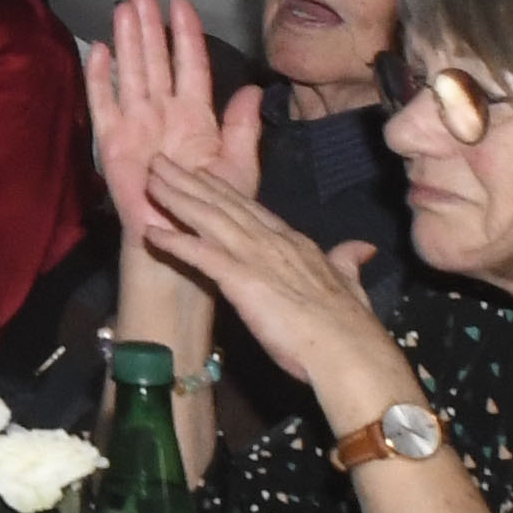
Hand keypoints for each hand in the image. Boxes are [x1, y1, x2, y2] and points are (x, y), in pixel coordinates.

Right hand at [85, 0, 262, 234]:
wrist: (182, 243)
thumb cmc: (213, 212)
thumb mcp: (238, 168)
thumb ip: (242, 129)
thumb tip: (252, 89)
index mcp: (197, 116)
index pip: (191, 65)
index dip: (185, 35)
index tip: (180, 3)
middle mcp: (164, 113)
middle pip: (156, 60)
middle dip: (149, 25)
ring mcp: (137, 124)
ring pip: (132, 72)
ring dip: (127, 41)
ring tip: (123, 9)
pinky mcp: (113, 142)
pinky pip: (104, 103)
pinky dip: (100, 78)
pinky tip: (99, 51)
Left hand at [129, 146, 396, 400]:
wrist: (349, 350)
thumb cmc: (350, 327)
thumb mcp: (351, 285)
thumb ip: (348, 261)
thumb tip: (363, 247)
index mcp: (295, 243)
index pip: (252, 209)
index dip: (223, 190)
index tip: (201, 173)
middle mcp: (272, 242)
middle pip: (223, 204)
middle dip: (190, 181)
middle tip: (161, 162)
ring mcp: (255, 257)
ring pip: (208, 219)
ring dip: (176, 198)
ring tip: (149, 181)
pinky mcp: (241, 279)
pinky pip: (200, 255)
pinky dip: (175, 242)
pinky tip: (150, 232)